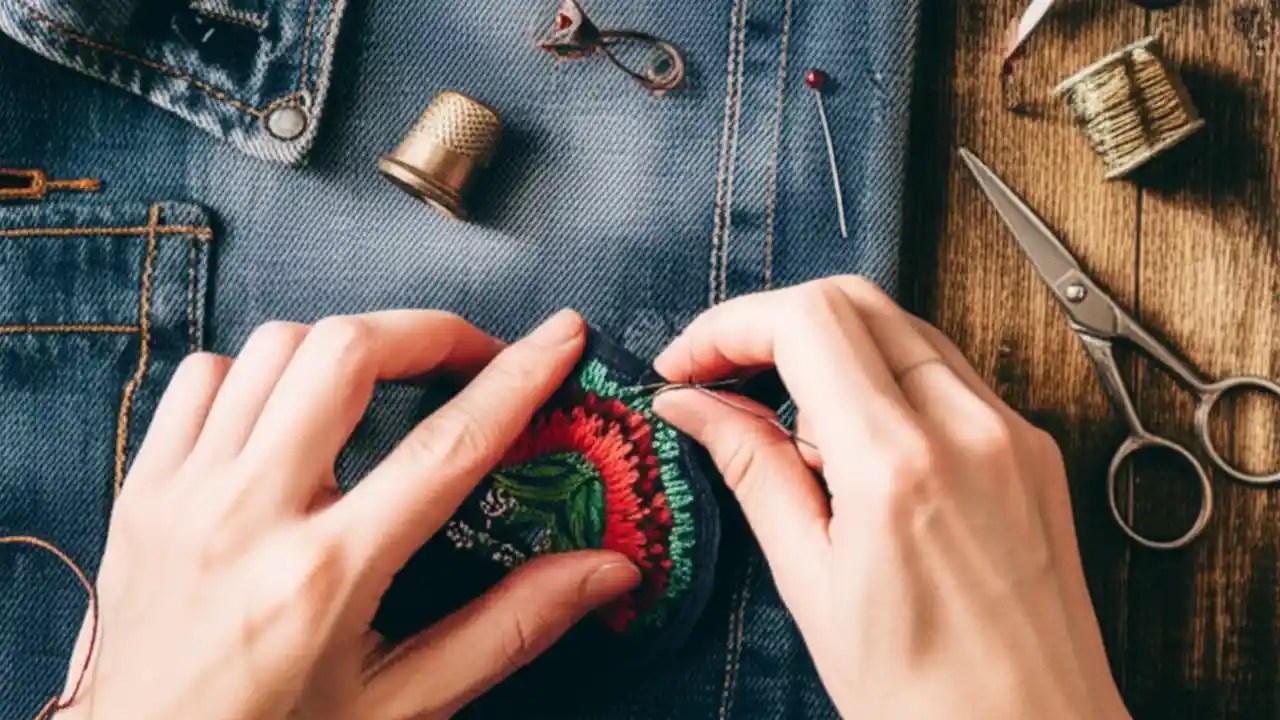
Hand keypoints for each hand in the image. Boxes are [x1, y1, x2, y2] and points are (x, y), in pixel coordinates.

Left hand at [55, 309, 638, 719]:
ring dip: (346, 346)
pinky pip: (202, 376)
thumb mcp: (404, 702)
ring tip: (385, 382)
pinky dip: (258, 370)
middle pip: (346, 353)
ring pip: (274, 348)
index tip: (560, 337)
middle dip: (425, 331)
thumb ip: (509, 628)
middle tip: (468, 355)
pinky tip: (289, 410)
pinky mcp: (141, 489)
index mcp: (327, 575)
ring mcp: (184, 494)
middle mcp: (250, 516)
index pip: (446, 448)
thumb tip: (609, 569)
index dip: (517, 379)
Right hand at [653, 277, 1127, 718]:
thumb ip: (752, 471)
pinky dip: (883, 379)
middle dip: (772, 322)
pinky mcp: (1033, 448)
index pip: (807, 321)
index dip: (730, 326)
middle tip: (720, 375)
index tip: (689, 363)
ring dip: (828, 347)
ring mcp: (1012, 432)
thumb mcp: (811, 585)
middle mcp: (969, 428)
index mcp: (900, 466)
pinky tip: (855, 445)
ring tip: (787, 426)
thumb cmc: (925, 700)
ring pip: (902, 327)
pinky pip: (947, 372)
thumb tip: (693, 405)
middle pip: (855, 301)